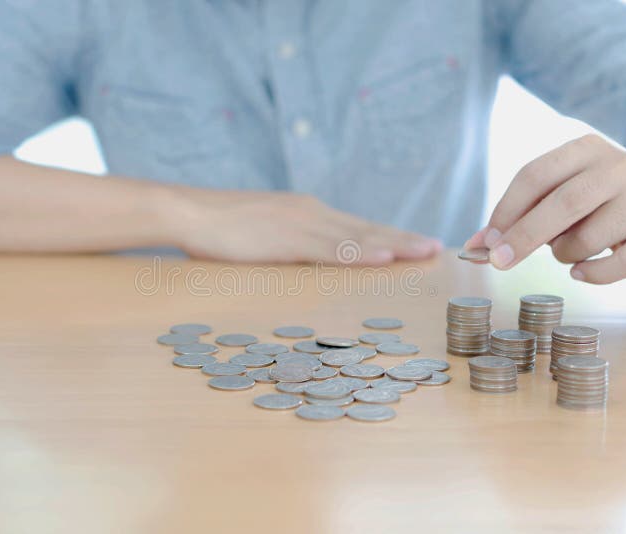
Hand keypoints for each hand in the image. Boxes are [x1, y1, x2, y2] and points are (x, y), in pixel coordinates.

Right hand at [175, 187, 441, 263]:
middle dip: (402, 239)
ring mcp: (300, 224)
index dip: (389, 235)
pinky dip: (359, 253)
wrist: (189, 212)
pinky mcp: (286, 238)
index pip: (357, 226)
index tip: (416, 243)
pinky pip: (329, 249)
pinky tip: (382, 258)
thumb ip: (291, 245)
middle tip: (436, 248)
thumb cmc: (222, 227)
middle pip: (366, 228)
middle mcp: (311, 213)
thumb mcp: (265, 234)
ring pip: (355, 237)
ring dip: (392, 245)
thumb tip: (311, 263)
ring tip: (422, 253)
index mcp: (307, 213)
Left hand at [465, 134, 625, 283]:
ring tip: (567, 250)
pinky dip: (593, 275)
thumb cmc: (591, 199)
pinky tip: (581, 271)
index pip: (535, 175)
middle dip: (524, 237)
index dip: (506, 210)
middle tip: (499, 262)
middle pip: (563, 203)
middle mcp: (621, 165)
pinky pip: (622, 265)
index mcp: (585, 148)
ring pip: (589, 239)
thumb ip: (515, 218)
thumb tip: (473, 249)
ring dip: (564, 255)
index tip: (486, 241)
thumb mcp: (555, 194)